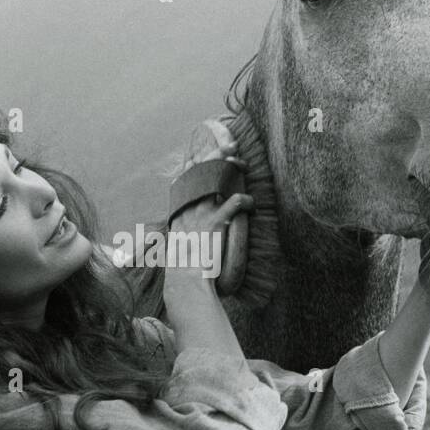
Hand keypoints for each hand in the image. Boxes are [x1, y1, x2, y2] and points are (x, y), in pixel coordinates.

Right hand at [167, 135, 251, 278]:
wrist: (185, 283)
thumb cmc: (183, 270)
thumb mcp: (177, 245)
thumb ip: (183, 233)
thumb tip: (188, 233)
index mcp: (179, 211)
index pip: (184, 176)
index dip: (195, 161)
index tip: (204, 153)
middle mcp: (188, 207)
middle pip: (201, 169)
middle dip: (217, 153)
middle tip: (231, 146)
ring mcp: (201, 213)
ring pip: (218, 177)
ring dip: (234, 167)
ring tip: (244, 164)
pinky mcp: (216, 222)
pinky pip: (236, 201)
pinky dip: (247, 201)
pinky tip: (252, 205)